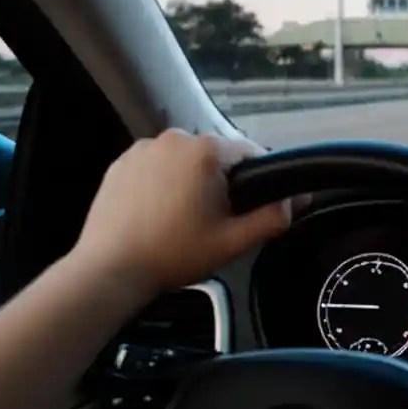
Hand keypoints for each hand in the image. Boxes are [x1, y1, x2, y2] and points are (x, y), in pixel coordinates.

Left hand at [71, 129, 289, 295]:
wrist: (109, 270)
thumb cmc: (175, 254)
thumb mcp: (233, 241)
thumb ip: (273, 217)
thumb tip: (299, 199)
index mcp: (205, 151)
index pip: (250, 153)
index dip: (258, 180)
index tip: (251, 208)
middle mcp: (174, 138)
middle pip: (215, 155)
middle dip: (221, 181)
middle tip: (216, 219)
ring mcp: (142, 148)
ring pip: (184, 160)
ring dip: (191, 179)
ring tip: (184, 217)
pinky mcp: (120, 163)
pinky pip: (156, 165)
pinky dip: (163, 181)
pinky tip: (158, 212)